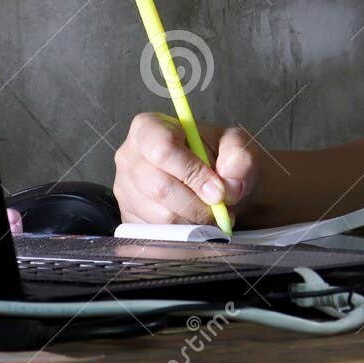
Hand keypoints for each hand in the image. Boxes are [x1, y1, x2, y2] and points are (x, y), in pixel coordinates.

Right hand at [112, 112, 258, 224]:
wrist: (215, 182)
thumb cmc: (220, 157)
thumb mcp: (237, 145)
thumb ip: (239, 156)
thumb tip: (229, 184)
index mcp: (149, 128)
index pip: (162, 149)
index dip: (193, 172)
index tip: (217, 189)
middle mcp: (129, 156)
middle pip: (160, 187)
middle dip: (197, 203)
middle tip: (219, 204)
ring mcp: (124, 189)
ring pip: (160, 216)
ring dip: (194, 220)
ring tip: (211, 211)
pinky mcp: (129, 217)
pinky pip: (157, 234)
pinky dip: (185, 233)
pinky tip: (195, 220)